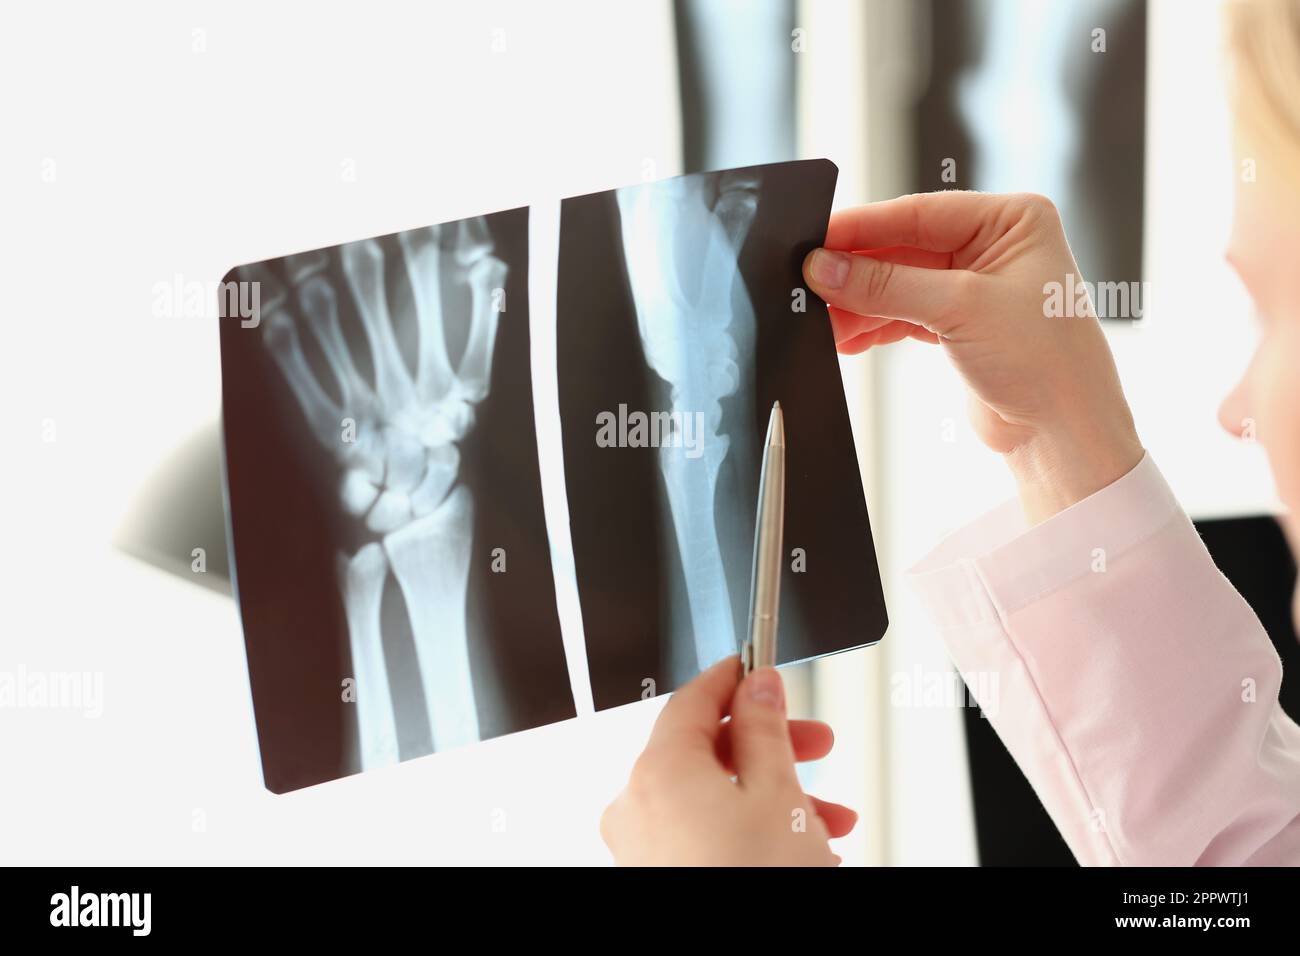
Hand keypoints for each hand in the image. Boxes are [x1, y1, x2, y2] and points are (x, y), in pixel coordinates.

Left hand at [600, 656, 856, 865]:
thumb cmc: (752, 881)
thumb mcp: (777, 793)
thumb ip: (765, 728)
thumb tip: (758, 688)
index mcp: (658, 769)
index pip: (692, 699)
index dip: (733, 679)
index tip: (760, 670)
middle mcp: (636, 805)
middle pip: (704, 749)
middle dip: (770, 746)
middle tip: (816, 744)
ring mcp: (641, 847)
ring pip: (711, 796)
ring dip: (772, 795)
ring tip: (828, 816)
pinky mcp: (655, 876)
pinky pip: (702, 833)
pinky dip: (746, 828)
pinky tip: (797, 845)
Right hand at [803, 191, 1143, 522]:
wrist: (1066, 435)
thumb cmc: (1047, 362)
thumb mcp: (960, 309)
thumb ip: (886, 285)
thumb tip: (825, 266)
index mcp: (1012, 219)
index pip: (919, 212)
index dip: (862, 227)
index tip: (815, 240)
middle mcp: (995, 246)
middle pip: (902, 248)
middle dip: (856, 272)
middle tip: (808, 283)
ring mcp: (976, 286)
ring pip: (898, 284)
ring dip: (859, 304)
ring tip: (821, 322)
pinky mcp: (960, 324)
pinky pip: (903, 314)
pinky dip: (874, 326)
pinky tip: (846, 338)